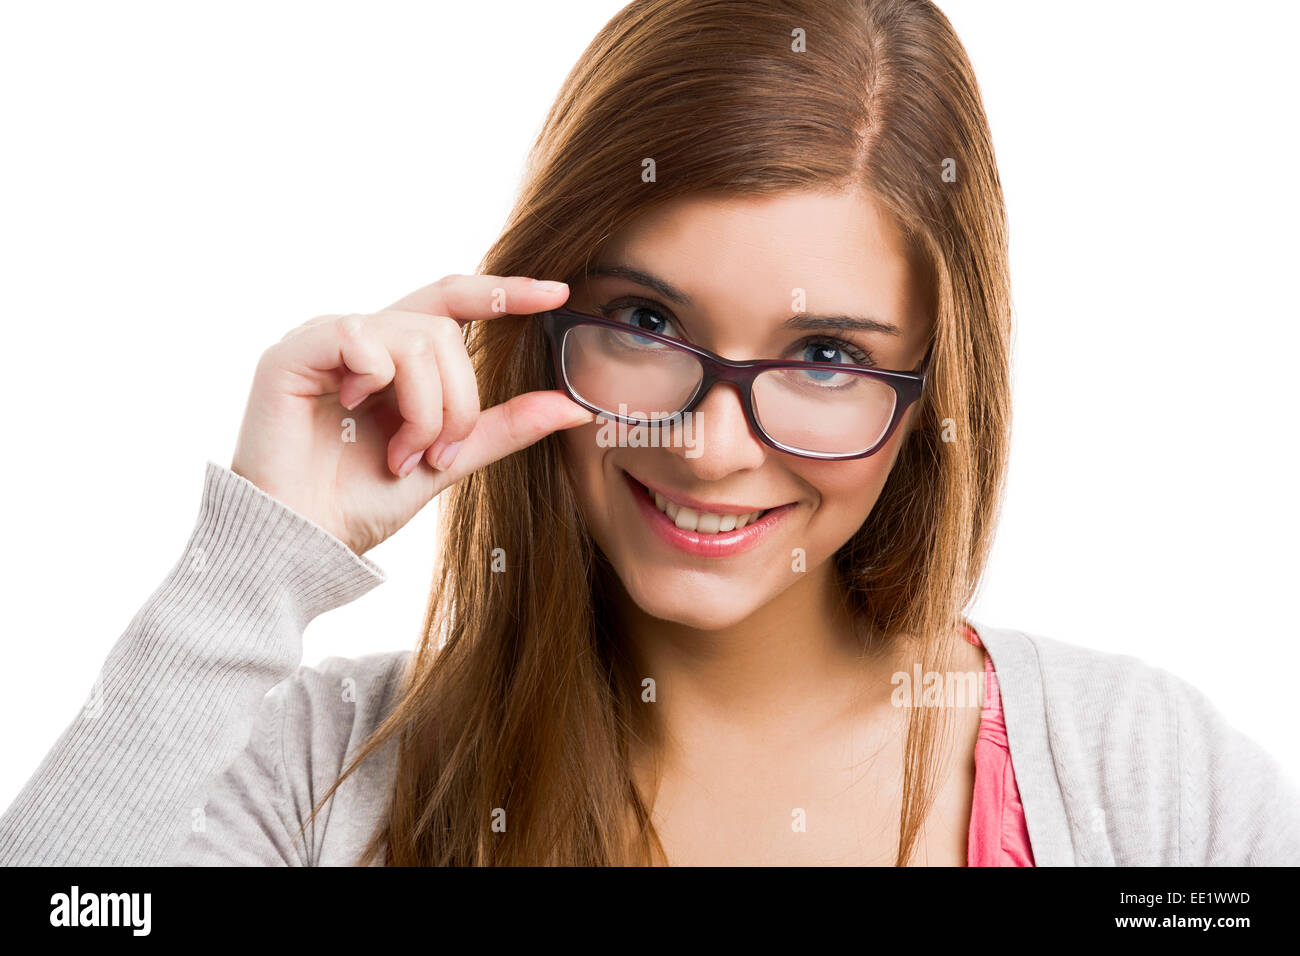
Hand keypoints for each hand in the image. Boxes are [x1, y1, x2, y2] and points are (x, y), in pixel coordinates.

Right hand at [229, 274, 592, 553]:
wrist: (304, 541)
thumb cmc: (363, 501)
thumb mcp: (450, 460)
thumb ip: (505, 427)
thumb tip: (575, 406)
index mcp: (395, 357)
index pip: (454, 302)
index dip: (505, 292)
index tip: (560, 294)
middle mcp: (361, 338)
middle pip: (443, 331)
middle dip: (459, 401)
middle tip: (439, 454)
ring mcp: (325, 341)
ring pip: (412, 337)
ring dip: (424, 407)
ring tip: (402, 455)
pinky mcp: (293, 352)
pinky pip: (361, 337)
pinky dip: (377, 382)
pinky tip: (354, 415)